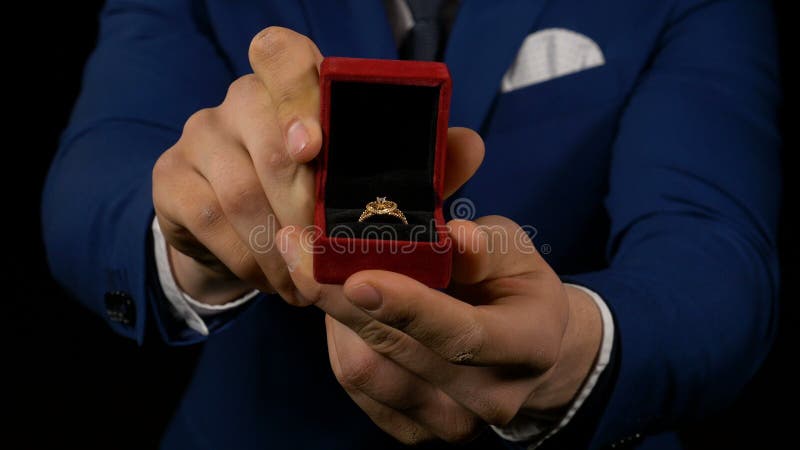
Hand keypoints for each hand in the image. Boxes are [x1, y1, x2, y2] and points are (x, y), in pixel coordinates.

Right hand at [152, 26, 322, 303]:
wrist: (227, 230)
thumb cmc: (294, 199)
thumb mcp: (325, 184)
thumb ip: (340, 177)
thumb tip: (365, 214)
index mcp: (289, 88)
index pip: (286, 57)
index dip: (302, 96)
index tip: (313, 147)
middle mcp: (241, 99)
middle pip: (274, 151)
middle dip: (304, 216)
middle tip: (323, 259)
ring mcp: (200, 133)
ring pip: (243, 194)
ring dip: (277, 249)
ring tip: (301, 284)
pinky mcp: (168, 173)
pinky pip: (211, 220)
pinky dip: (247, 259)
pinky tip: (268, 280)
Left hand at [275, 216, 602, 443]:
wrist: (527, 349)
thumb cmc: (515, 287)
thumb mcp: (513, 252)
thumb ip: (483, 246)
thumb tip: (452, 237)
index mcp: (527, 345)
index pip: (461, 335)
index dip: (407, 308)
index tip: (355, 277)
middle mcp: (492, 397)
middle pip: (398, 351)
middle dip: (340, 297)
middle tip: (296, 248)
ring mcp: (452, 423)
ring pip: (365, 370)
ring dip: (334, 315)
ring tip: (323, 270)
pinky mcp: (416, 431)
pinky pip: (357, 383)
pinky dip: (340, 339)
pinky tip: (343, 307)